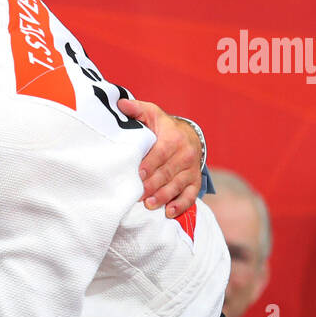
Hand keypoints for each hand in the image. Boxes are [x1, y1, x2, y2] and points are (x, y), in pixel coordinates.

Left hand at [119, 99, 202, 219]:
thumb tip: (120, 104)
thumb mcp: (152, 114)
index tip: (137, 174)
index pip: (161, 153)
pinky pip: (191, 195)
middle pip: (168, 172)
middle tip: (138, 195)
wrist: (189, 136)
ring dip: (164, 196)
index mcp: (174, 138)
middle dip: (153, 185)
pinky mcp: (195, 181)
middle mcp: (186, 154)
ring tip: (149, 204)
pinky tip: (169, 212)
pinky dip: (181, 205)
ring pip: (178, 185)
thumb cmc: (164, 127)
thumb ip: (137, 109)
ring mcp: (191, 169)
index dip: (150, 164)